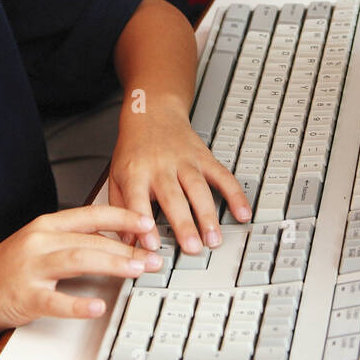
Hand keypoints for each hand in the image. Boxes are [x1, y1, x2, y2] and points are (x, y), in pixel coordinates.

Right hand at [0, 206, 162, 334]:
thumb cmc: (5, 270)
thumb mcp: (38, 244)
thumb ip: (71, 241)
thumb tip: (112, 243)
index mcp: (46, 226)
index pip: (90, 215)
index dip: (122, 216)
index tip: (147, 222)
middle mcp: (39, 242)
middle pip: (90, 239)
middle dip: (127, 246)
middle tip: (154, 256)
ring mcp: (31, 269)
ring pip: (77, 259)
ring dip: (112, 263)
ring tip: (137, 270)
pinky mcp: (24, 296)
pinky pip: (55, 300)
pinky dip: (78, 303)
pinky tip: (97, 306)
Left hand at [108, 103, 251, 253]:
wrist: (152, 111)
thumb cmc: (133, 148)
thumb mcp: (116, 174)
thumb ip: (120, 207)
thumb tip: (127, 241)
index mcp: (136, 173)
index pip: (137, 201)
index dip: (144, 224)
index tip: (152, 246)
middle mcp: (161, 167)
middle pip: (173, 197)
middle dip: (184, 224)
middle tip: (192, 248)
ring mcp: (185, 161)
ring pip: (198, 189)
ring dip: (208, 215)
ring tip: (214, 239)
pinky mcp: (203, 157)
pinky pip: (222, 176)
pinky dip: (234, 194)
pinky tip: (243, 212)